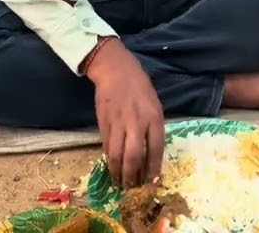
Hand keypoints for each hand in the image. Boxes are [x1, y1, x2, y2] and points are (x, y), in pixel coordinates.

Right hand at [84, 38, 164, 187]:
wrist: (115, 70)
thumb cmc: (140, 87)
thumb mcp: (155, 105)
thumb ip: (153, 128)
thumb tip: (151, 153)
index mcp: (154, 118)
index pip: (155, 150)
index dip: (153, 169)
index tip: (151, 182)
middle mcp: (136, 123)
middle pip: (133, 157)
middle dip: (132, 176)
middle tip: (132, 188)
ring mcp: (118, 123)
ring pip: (116, 155)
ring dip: (117, 172)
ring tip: (119, 182)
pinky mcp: (103, 123)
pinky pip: (106, 146)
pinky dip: (109, 159)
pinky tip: (111, 165)